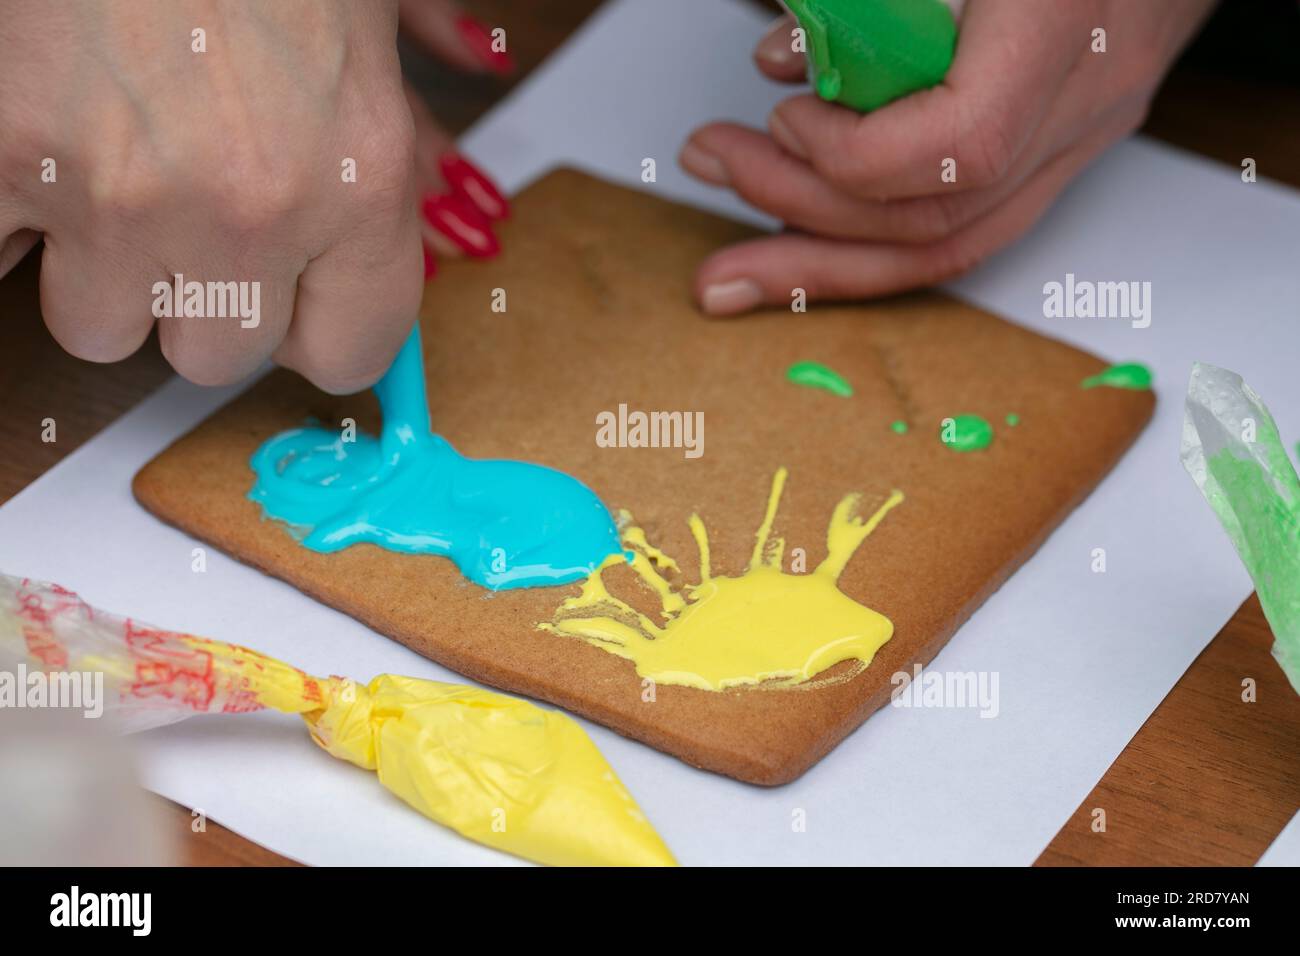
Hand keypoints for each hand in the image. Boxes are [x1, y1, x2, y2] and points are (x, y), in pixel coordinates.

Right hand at [0, 0, 510, 392]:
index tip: (294, 305)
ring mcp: (118, 194)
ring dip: (104, 273)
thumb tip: (464, 207)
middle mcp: (251, 207)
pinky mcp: (5, 158)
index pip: (349, 354)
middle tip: (197, 221)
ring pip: (100, 331)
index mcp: (360, 177)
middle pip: (216, 358)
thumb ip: (418, 129)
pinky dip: (10, 229)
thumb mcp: (370, 15)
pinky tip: (42, 165)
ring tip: (112, 176)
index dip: (315, 333)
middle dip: (206, 304)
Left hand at [680, 0, 1218, 314]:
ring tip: (734, 253)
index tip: (784, 119)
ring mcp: (1084, 128)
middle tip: (711, 166)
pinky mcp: (1064, 142)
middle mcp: (1088, 93)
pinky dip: (875, 238)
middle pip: (941, 215)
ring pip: (952, 242)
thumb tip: (784, 61)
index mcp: (1063, 18)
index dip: (853, 155)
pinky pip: (965, 220)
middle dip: (803, 211)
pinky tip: (804, 238)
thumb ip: (860, 0)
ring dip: (826, 254)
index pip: (964, 143)